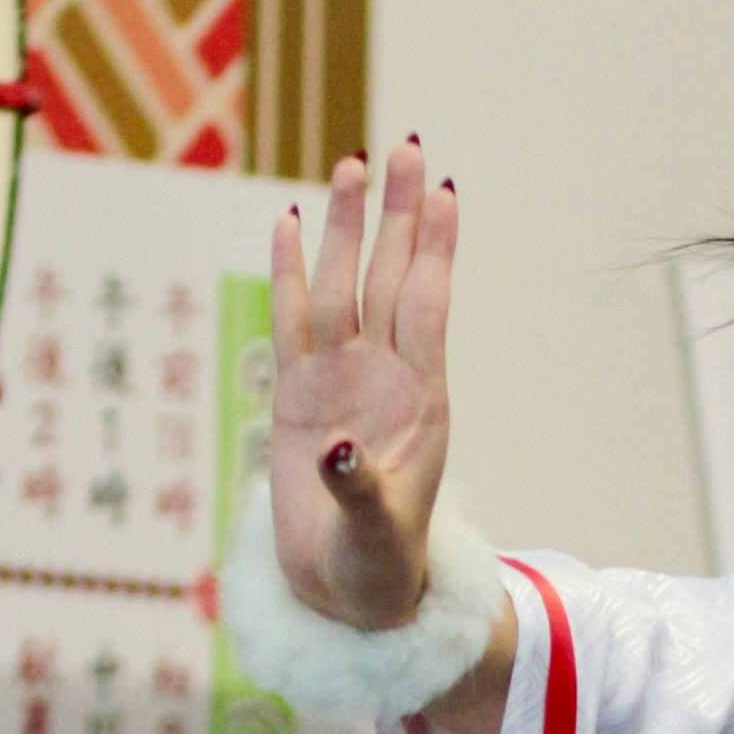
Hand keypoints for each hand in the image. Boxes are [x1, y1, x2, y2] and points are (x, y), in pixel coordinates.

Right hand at [267, 142, 458, 626]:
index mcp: (418, 400)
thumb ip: (360, 491)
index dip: (434, 252)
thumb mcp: (377, 535)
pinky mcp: (298, 392)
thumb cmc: (376, 565)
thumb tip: (338, 452)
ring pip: (344, 286)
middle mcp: (383, 375)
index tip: (445, 193)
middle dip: (400, 215)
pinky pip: (291, 319)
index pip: (426, 308)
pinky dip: (289, 272)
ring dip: (350, 228)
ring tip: (354, 165)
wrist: (345, 586)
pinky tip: (288, 222)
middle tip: (408, 147)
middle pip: (391, 277)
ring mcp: (340, 378)